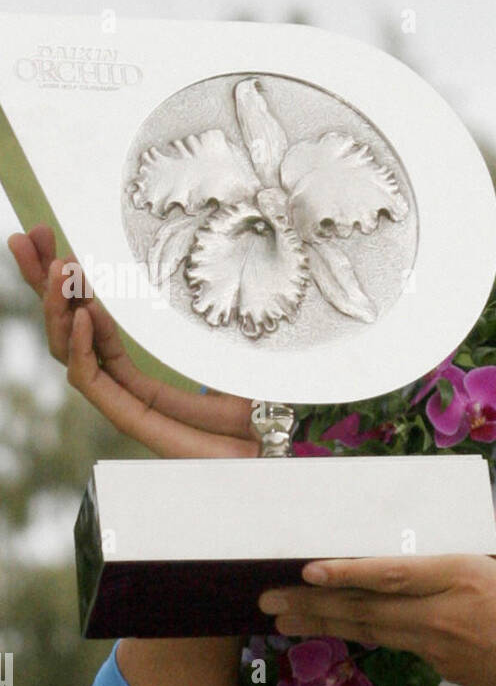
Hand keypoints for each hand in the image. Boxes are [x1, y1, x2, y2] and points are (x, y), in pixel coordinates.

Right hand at [7, 223, 257, 456]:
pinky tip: (83, 314)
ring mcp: (128, 407)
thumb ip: (208, 321)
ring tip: (59, 269)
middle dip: (46, 285)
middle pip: (70, 333)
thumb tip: (204, 266)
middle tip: (28, 239)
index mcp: (145, 374)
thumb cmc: (261, 402)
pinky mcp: (134, 422)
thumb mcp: (229, 347)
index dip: (71, 284)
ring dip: (59, 308)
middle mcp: (128, 390)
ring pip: (70, 353)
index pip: (92, 322)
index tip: (53, 238)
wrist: (278, 448)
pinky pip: (92, 381)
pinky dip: (81, 346)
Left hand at [257, 513, 495, 685]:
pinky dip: (362, 633)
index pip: (394, 576)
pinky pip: (395, 643)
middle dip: (312, 605)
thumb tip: (468, 514)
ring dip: (325, 623)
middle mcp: (444, 616)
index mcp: (468, 580)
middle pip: (366, 610)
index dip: (348, 573)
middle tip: (264, 600)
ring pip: (372, 631)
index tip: (308, 570)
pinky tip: (340, 626)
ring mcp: (441, 648)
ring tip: (281, 618)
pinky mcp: (445, 668)